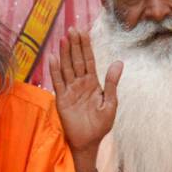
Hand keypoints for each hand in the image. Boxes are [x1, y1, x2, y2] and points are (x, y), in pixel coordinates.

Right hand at [48, 27, 121, 153]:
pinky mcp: (61, 99)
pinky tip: (53, 58)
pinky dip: (55, 70)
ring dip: (65, 53)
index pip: (89, 61)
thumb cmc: (100, 125)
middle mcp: (80, 84)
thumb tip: (118, 62)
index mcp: (93, 84)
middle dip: (75, 45)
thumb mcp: (110, 103)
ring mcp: (70, 90)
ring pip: (67, 68)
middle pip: (77, 60)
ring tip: (63, 38)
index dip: (86, 46)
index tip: (83, 32)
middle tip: (72, 29)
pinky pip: (58, 82)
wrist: (88, 142)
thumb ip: (112, 83)